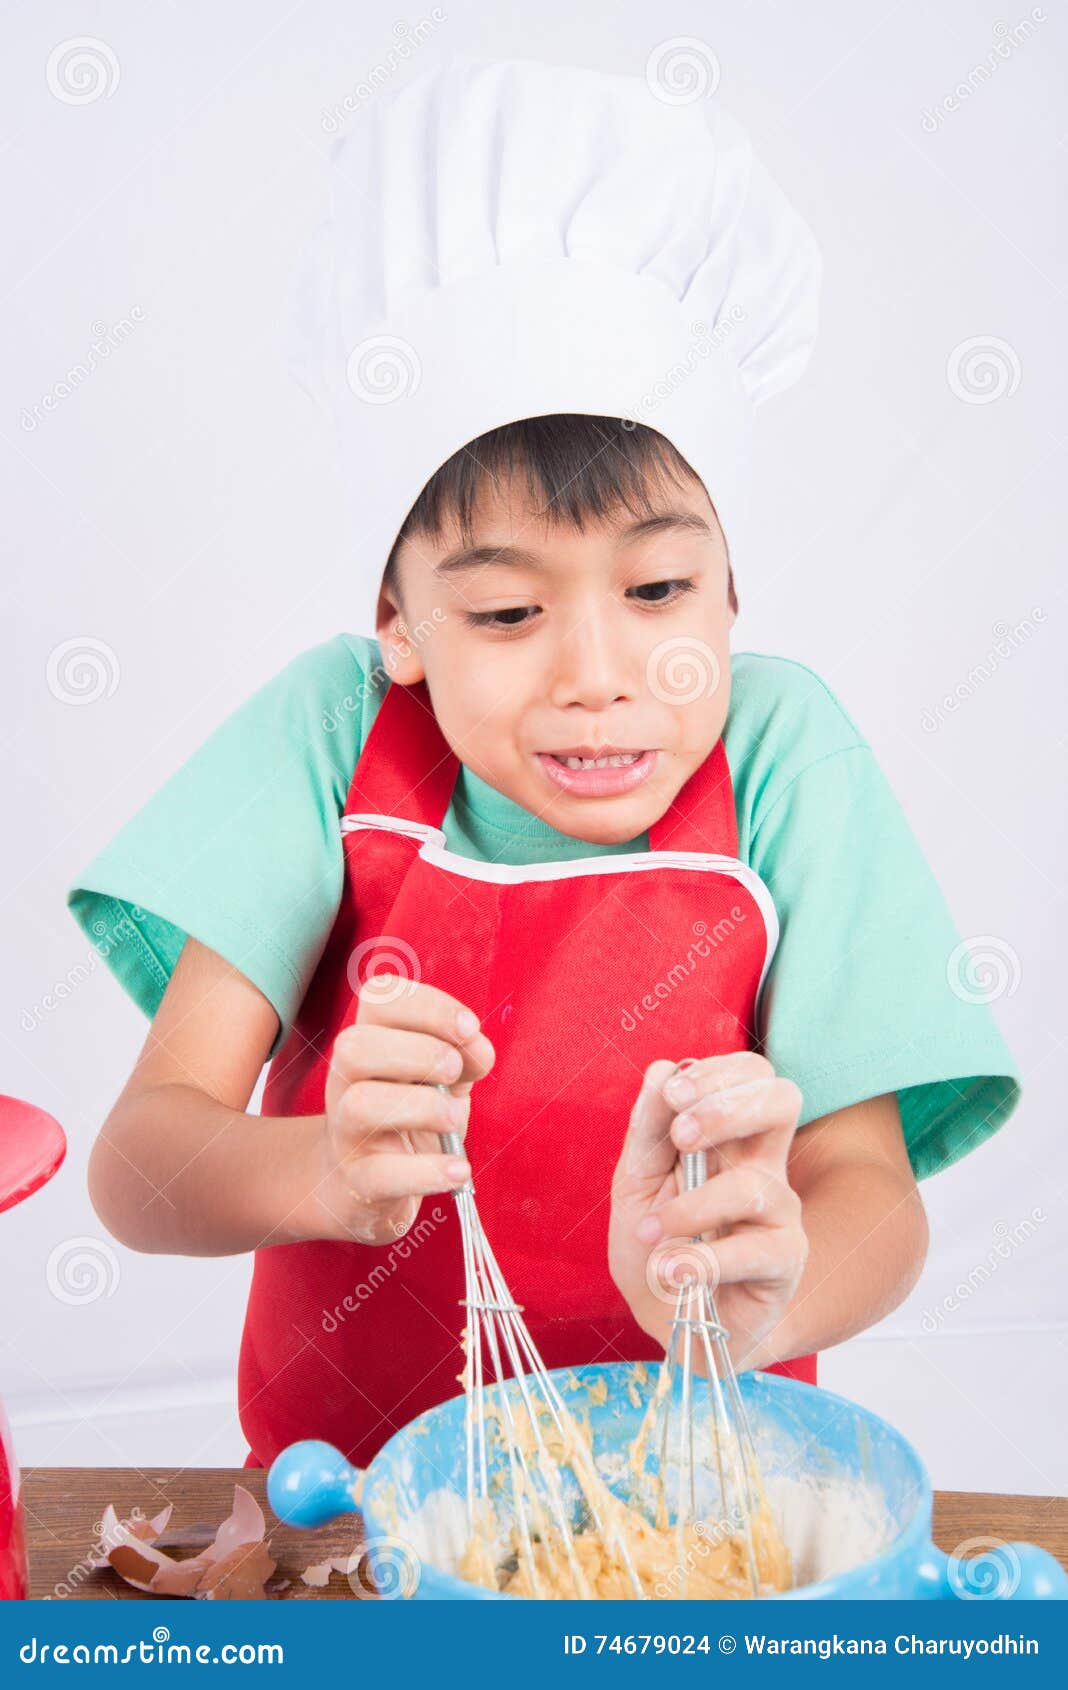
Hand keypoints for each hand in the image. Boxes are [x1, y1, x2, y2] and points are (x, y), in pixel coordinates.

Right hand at [319, 977, 494, 1244]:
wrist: (366, 1179)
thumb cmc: (411, 1112)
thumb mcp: (445, 1076)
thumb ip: (466, 1054)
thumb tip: (478, 1050)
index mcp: (369, 1038)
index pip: (378, 998)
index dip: (428, 1006)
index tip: (469, 1027)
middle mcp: (345, 1078)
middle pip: (355, 1046)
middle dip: (419, 1052)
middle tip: (454, 1071)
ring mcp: (345, 1130)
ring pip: (361, 1105)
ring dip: (423, 1107)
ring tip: (455, 1118)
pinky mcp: (357, 1178)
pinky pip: (381, 1173)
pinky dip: (426, 1172)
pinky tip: (458, 1170)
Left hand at [608, 1054, 806, 1369]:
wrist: (673, 1321)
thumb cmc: (659, 1245)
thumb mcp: (637, 1180)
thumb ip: (648, 1129)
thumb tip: (663, 1071)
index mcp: (731, 1136)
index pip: (754, 1075)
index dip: (720, 1073)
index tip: (673, 1095)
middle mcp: (764, 1166)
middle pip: (783, 1101)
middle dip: (727, 1108)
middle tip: (681, 1136)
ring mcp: (780, 1214)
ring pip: (756, 1186)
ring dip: (693, 1206)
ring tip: (653, 1232)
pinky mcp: (784, 1264)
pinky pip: (754, 1251)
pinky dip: (703, 1261)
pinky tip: (670, 1271)